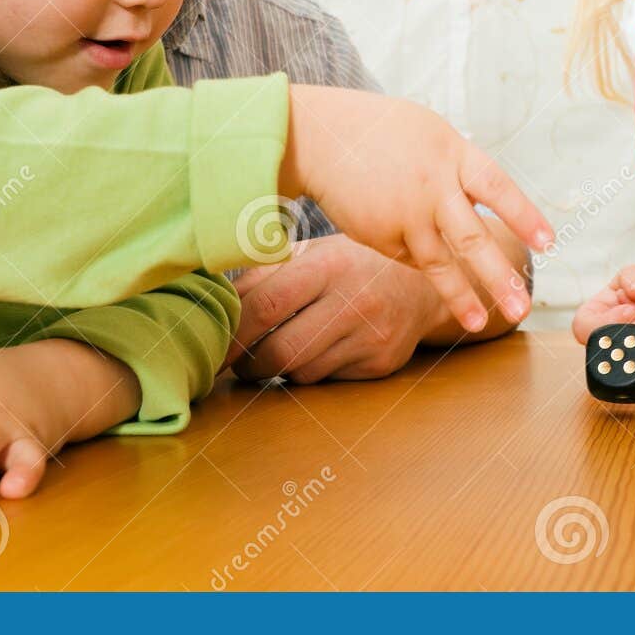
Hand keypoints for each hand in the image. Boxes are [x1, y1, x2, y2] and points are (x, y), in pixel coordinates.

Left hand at [227, 235, 435, 382]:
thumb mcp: (313, 254)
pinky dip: (309, 372)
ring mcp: (371, 336)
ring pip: (302, 371)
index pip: (268, 305)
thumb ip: (265, 275)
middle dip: (249, 363)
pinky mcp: (380, 364)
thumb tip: (214, 303)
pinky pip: (327, 380)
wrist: (422, 285)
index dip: (233, 332)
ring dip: (278, 369)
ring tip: (274, 354)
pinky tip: (314, 353)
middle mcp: (354, 301)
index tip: (211, 346)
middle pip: (282, 350)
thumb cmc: (353, 265)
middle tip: (236, 362)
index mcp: (329, 265)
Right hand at [279, 86, 552, 334]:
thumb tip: (490, 198)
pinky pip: (410, 258)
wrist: (322, 137)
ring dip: (461, 297)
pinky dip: (423, 264)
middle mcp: (432, 188)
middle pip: (471, 238)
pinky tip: (420, 256)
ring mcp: (404, 216)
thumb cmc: (383, 131)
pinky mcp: (379, 237)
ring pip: (439, 264)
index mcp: (452, 155)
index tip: (548, 242)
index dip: (523, 215)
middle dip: (498, 276)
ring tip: (481, 323)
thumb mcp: (431, 134)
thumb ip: (461, 165)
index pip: (497, 188)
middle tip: (523, 306)